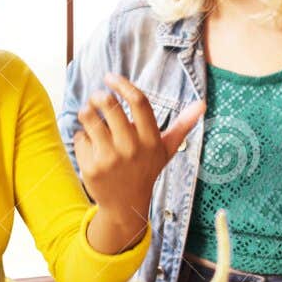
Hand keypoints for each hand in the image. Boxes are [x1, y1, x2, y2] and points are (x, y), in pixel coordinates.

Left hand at [75, 74, 203, 240]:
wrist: (126, 205)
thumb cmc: (146, 169)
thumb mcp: (166, 149)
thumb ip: (182, 125)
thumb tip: (203, 104)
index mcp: (151, 139)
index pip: (139, 101)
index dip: (123, 84)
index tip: (110, 77)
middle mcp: (132, 148)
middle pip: (109, 105)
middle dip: (99, 96)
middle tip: (97, 97)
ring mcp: (110, 158)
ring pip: (89, 117)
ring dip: (87, 112)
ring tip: (90, 115)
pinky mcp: (91, 167)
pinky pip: (79, 137)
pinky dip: (82, 137)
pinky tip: (90, 146)